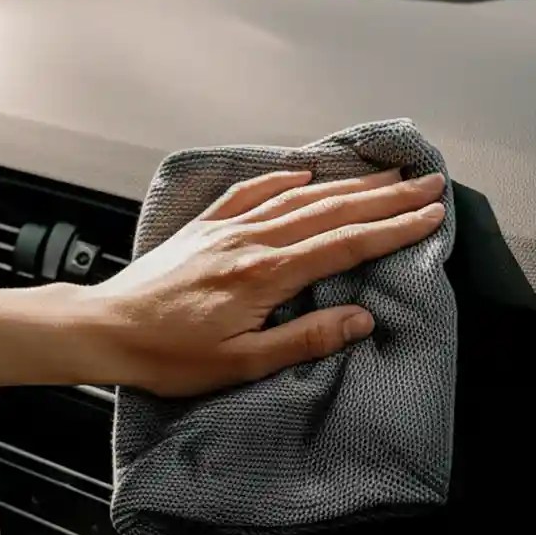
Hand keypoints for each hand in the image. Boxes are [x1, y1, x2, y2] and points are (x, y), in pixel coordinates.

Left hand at [70, 168, 446, 395]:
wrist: (106, 330)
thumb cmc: (169, 355)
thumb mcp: (243, 363)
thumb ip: (305, 338)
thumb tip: (360, 320)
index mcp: (266, 274)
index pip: (346, 243)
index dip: (393, 229)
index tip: (430, 216)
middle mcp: (251, 240)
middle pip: (332, 210)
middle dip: (386, 198)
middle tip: (427, 184)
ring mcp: (227, 228)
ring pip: (299, 196)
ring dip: (346, 184)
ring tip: (383, 177)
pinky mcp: (205, 227)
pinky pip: (251, 191)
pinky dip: (282, 177)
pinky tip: (302, 170)